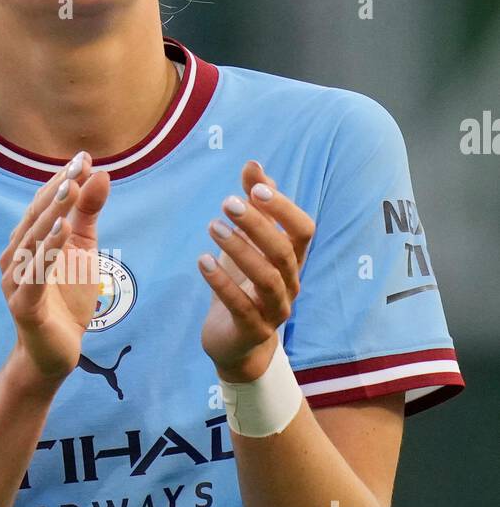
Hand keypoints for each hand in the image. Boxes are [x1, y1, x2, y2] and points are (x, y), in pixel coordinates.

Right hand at [0, 151, 110, 387]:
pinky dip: (48, 252)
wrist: (54, 353)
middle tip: (78, 167)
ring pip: (33, 242)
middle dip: (58, 191)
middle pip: (36, 219)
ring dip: (51, 214)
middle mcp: (14, 258)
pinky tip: (63, 231)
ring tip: (71, 190)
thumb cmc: (65, 300)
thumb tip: (100, 173)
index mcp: (26, 242)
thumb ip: (88, 214)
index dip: (61, 181)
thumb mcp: (83, 251)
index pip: (43, 205)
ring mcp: (16, 282)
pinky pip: (35, 275)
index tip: (83, 157)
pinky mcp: (24, 306)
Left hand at [198, 160, 314, 380]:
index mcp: (292, 260)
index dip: (284, 208)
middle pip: (284, 252)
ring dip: (238, 249)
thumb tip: (254, 164)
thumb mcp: (247, 242)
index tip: (255, 189)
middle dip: (258, 225)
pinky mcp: (252, 330)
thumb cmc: (243, 284)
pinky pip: (240, 306)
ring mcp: (275, 310)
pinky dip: (221, 282)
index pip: (303, 229)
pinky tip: (202, 261)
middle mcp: (290, 284)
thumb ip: (254, 205)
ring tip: (212, 227)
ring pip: (266, 278)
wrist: (236, 342)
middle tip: (227, 203)